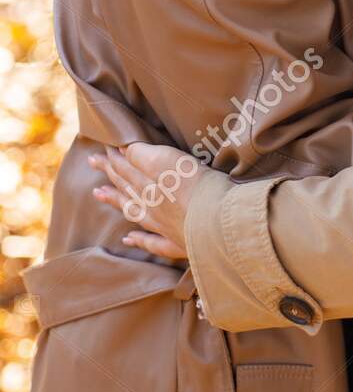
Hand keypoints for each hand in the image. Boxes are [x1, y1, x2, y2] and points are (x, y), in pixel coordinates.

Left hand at [90, 144, 205, 262]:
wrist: (221, 226)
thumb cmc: (199, 189)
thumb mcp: (170, 160)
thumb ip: (144, 156)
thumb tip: (124, 151)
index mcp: (152, 184)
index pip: (128, 167)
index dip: (115, 157)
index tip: (102, 147)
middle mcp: (153, 206)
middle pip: (126, 186)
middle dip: (110, 172)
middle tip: (92, 161)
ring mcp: (164, 227)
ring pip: (134, 212)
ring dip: (116, 201)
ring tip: (98, 193)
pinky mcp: (179, 244)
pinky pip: (154, 243)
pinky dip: (140, 241)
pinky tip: (128, 238)